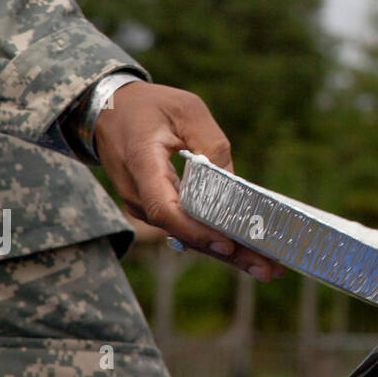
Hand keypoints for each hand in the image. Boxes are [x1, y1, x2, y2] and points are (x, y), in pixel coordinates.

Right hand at [94, 82, 284, 282]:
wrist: (110, 112)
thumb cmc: (149, 107)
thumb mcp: (186, 109)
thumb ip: (211, 144)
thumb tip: (232, 182)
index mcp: (142, 164)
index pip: (164, 207)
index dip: (195, 229)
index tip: (226, 242)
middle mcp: (139, 194)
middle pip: (183, 232)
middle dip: (227, 253)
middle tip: (267, 269)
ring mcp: (145, 205)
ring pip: (188, 235)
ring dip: (227, 253)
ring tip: (267, 268)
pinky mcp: (156, 208)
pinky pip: (187, 227)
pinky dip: (216, 239)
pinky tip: (246, 252)